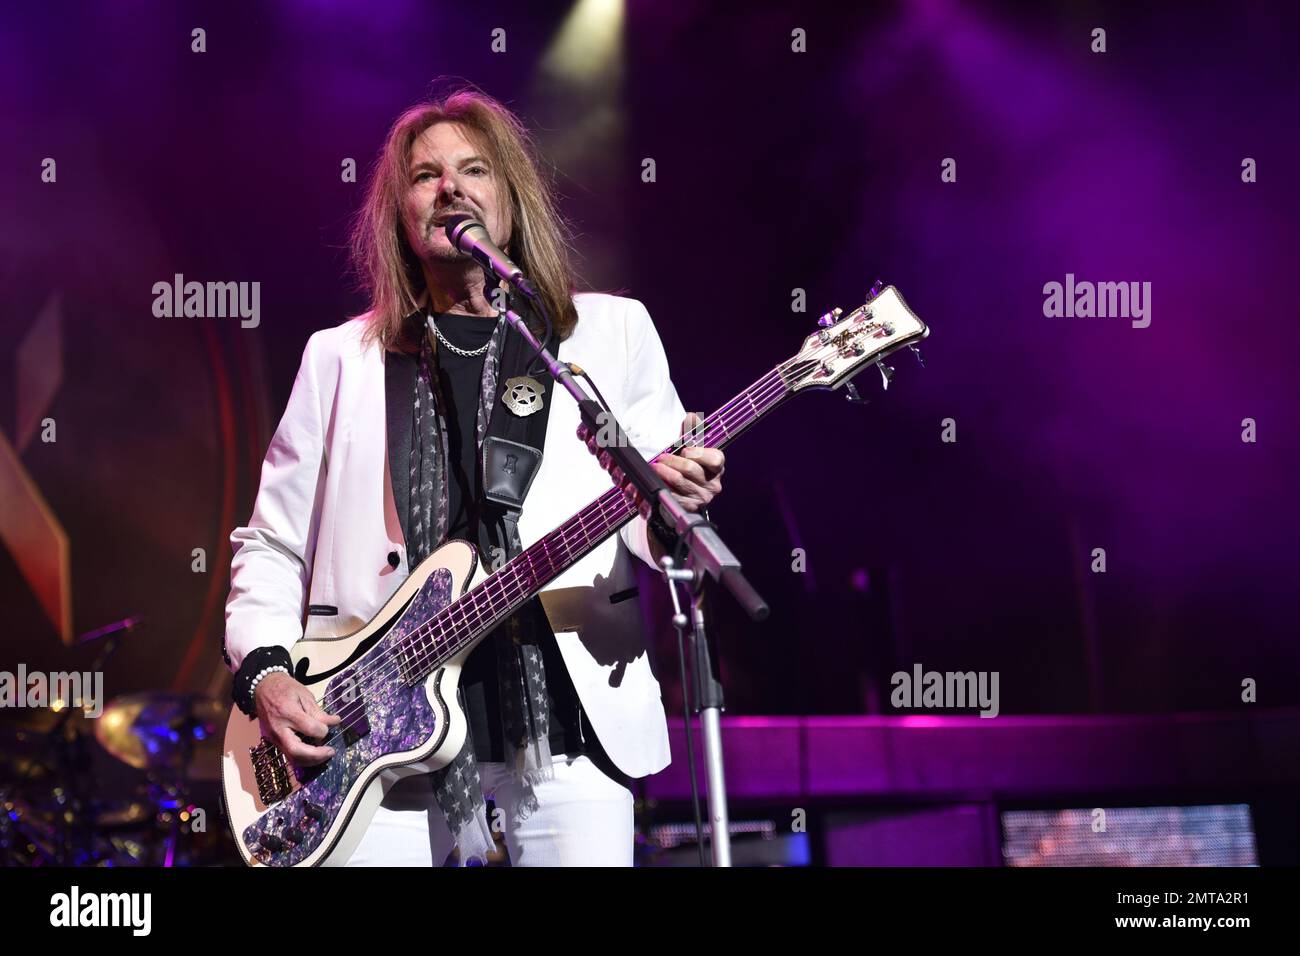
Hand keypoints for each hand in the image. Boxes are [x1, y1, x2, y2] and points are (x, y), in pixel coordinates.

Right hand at [254, 672, 341, 766]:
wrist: (263, 688)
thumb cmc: (284, 688)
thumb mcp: (304, 694)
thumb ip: (317, 711)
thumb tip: (334, 722)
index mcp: (287, 712)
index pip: (309, 728)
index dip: (323, 730)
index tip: (331, 725)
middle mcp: (278, 728)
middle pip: (297, 750)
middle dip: (316, 755)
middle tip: (331, 751)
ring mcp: (274, 737)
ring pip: (292, 757)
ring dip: (310, 760)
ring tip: (325, 755)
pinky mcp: (273, 741)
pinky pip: (288, 755)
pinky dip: (303, 758)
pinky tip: (314, 754)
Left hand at [646, 412, 724, 562]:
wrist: (684, 494)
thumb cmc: (688, 466)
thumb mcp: (691, 448)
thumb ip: (692, 431)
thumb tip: (691, 416)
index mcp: (717, 467)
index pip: (715, 459)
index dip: (698, 453)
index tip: (685, 449)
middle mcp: (713, 484)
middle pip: (691, 468)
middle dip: (673, 461)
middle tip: (660, 457)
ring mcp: (702, 498)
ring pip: (680, 481)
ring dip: (664, 473)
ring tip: (654, 467)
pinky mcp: (689, 508)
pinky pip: (673, 496)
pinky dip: (662, 488)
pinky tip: (654, 483)